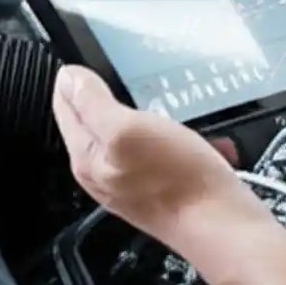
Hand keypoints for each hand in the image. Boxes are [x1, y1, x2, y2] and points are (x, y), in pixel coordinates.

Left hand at [52, 65, 266, 237]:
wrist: (222, 225)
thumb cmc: (178, 180)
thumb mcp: (128, 129)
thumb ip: (92, 104)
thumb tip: (67, 77)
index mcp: (85, 156)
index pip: (64, 105)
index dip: (74, 78)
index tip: (90, 59)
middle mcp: (100, 171)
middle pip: (91, 118)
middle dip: (106, 94)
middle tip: (123, 74)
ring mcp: (127, 180)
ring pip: (124, 131)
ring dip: (140, 112)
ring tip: (155, 99)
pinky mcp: (155, 185)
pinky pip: (153, 147)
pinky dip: (167, 133)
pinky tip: (181, 130)